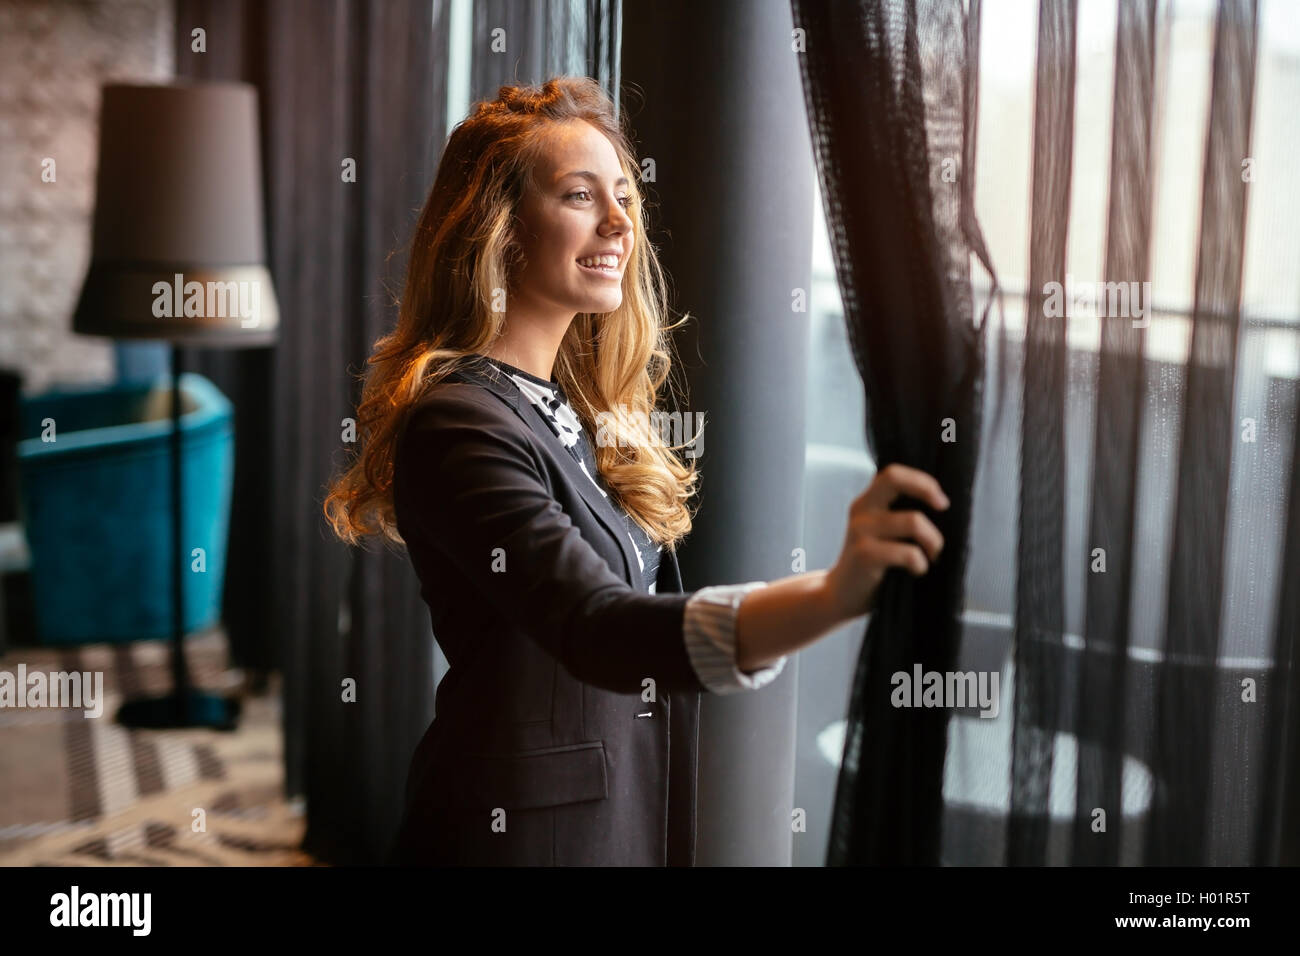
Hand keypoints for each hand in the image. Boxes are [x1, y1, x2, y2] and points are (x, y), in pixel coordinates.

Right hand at [824, 463, 949, 620]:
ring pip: (913, 521)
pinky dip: (920, 563)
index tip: (941, 502)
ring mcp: (860, 530)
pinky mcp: (864, 554)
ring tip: (931, 557)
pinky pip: (908, 552)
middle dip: (926, 489)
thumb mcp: (884, 534)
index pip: (894, 473)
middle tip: (943, 508)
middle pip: (894, 479)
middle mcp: (861, 510)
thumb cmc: (873, 566)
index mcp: (868, 502)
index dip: (922, 481)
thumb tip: (943, 508)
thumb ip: (901, 516)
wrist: (841, 595)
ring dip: (933, 542)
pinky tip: (916, 571)